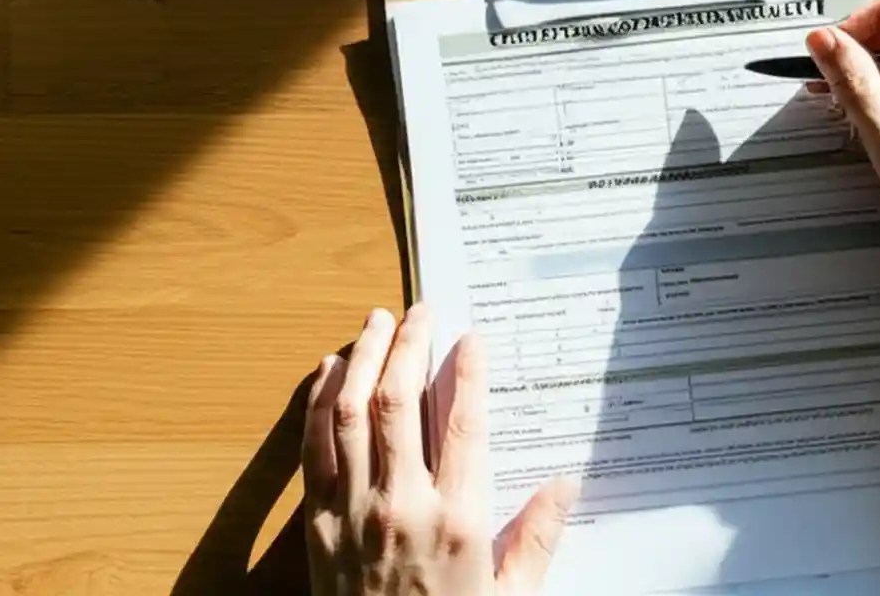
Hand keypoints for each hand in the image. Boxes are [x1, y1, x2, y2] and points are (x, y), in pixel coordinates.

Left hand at [302, 305, 579, 595]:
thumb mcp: (512, 595)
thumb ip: (538, 537)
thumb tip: (567, 484)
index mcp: (458, 520)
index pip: (462, 423)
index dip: (466, 371)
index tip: (470, 338)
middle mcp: (402, 505)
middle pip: (398, 403)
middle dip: (406, 346)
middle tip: (418, 311)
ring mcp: (351, 511)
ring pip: (350, 413)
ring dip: (360, 359)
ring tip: (374, 323)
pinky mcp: (315, 523)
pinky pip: (312, 448)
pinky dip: (317, 403)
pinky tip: (328, 372)